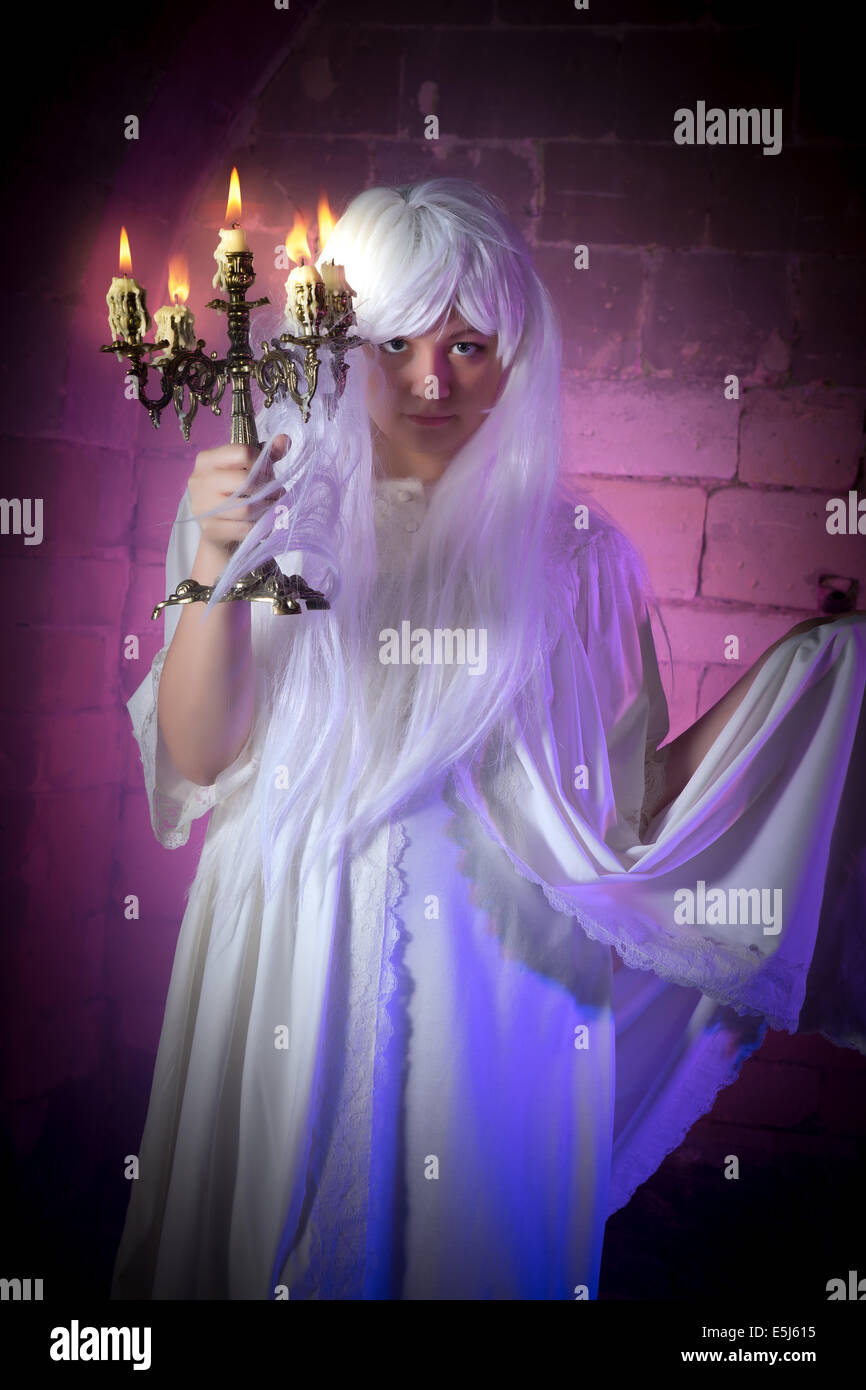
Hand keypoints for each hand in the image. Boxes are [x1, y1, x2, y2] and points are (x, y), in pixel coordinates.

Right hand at [187, 434, 289, 561]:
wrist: (219, 531)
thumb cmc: (235, 493)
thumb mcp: (250, 469)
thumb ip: (267, 454)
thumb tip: (285, 440)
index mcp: (207, 459)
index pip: (242, 452)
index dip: (262, 462)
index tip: (268, 472)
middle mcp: (199, 480)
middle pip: (245, 480)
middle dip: (268, 488)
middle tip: (277, 492)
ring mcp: (202, 506)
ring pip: (247, 507)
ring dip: (267, 508)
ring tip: (273, 506)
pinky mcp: (210, 530)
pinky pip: (244, 528)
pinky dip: (259, 526)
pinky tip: (263, 522)